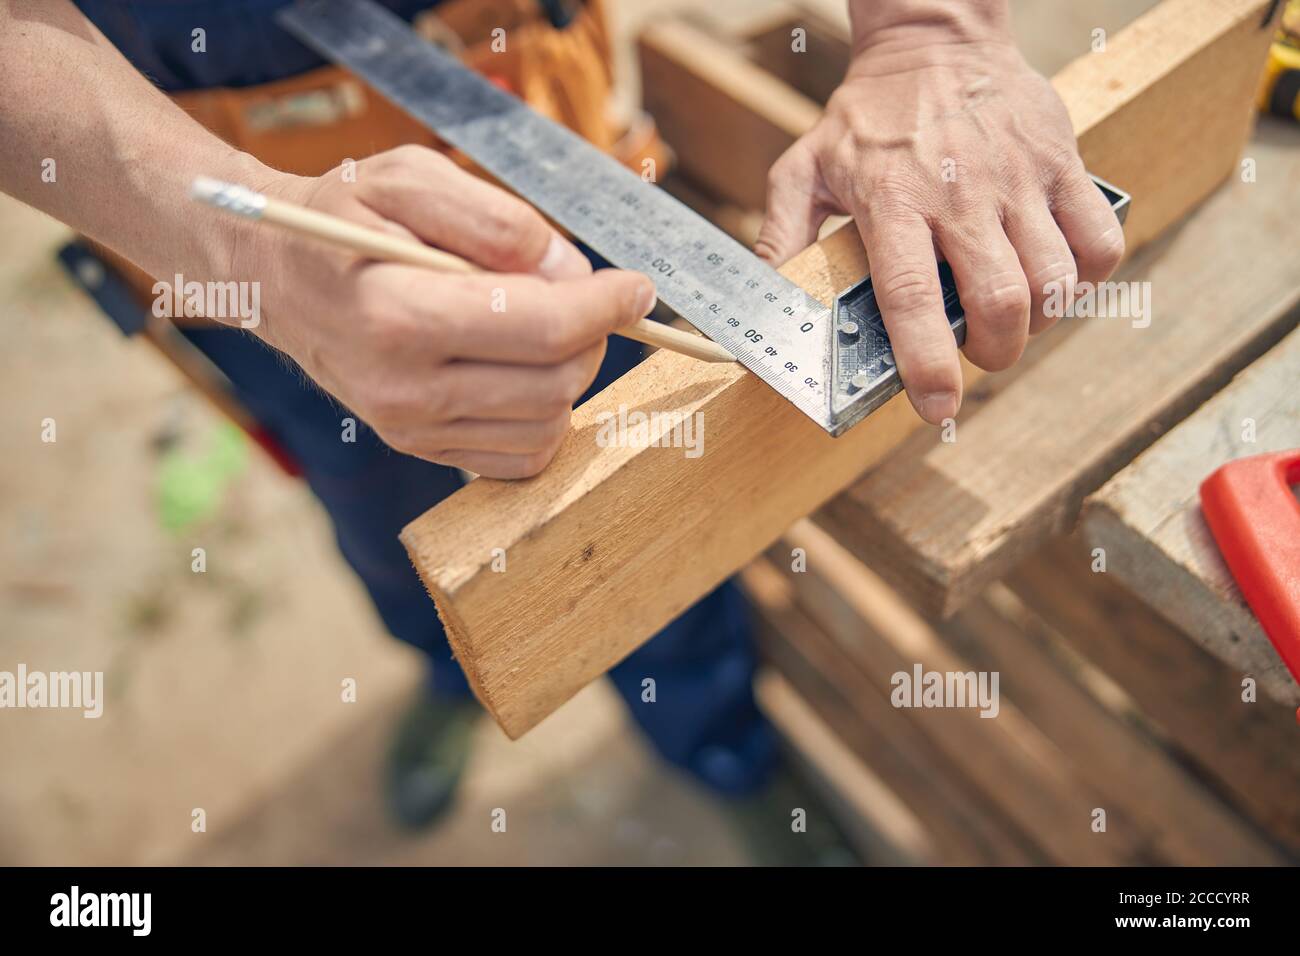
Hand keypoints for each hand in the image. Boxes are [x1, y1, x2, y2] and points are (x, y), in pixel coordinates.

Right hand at [238, 146, 654, 477]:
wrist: (272, 275)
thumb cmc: (342, 216)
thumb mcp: (410, 178)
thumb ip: (498, 219)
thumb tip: (571, 272)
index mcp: (399, 316)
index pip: (543, 328)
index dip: (606, 307)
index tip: (638, 288)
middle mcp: (403, 388)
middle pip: (554, 384)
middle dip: (593, 340)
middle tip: (588, 300)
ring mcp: (410, 429)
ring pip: (545, 427)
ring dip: (570, 378)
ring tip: (547, 328)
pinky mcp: (418, 448)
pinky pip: (518, 458)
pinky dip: (544, 418)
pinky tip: (525, 372)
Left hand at [756, 16, 1124, 423]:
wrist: (934, 40)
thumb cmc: (868, 116)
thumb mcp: (804, 167)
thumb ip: (781, 235)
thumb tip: (764, 303)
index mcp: (891, 203)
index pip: (912, 299)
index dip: (928, 365)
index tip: (936, 407)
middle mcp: (959, 194)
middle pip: (1000, 302)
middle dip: (993, 352)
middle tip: (976, 352)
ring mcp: (1018, 178)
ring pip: (1055, 281)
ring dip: (1038, 321)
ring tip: (1013, 316)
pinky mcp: (1062, 162)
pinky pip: (1099, 240)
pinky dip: (1087, 278)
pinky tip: (1055, 278)